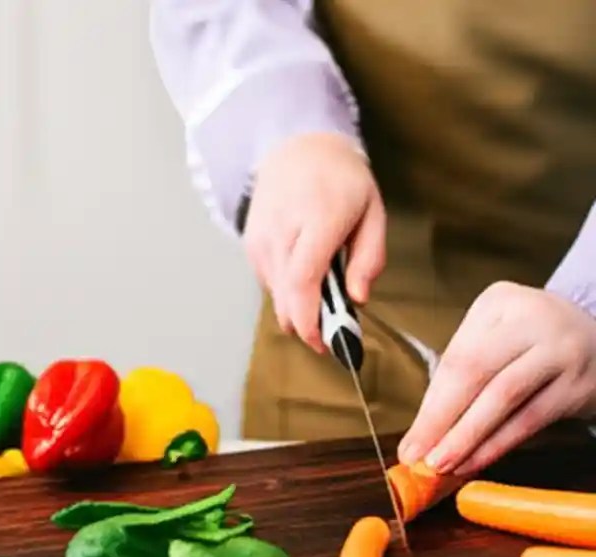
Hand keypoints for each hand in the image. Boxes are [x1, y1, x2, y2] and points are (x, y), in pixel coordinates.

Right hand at [244, 132, 385, 352]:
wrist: (297, 148)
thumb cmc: (340, 179)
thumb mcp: (373, 212)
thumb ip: (369, 257)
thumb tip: (359, 298)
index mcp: (318, 221)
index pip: (304, 281)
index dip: (311, 319)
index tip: (325, 341)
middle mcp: (282, 232)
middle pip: (286, 296)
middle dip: (306, 325)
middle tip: (329, 334)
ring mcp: (261, 238)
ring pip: (275, 294)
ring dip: (296, 307)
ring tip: (321, 299)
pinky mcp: (250, 244)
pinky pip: (268, 281)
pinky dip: (285, 290)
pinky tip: (302, 277)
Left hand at [398, 281, 595, 475]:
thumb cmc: (530, 342)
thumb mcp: (495, 337)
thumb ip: (461, 373)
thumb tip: (424, 429)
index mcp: (499, 302)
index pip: (456, 358)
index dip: (430, 404)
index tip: (409, 439)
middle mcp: (532, 318)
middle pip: (475, 373)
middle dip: (440, 421)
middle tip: (417, 456)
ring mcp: (560, 349)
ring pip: (503, 399)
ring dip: (468, 438)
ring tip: (442, 465)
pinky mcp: (580, 383)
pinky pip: (531, 419)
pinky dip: (498, 444)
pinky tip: (475, 461)